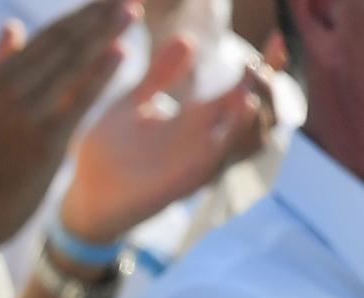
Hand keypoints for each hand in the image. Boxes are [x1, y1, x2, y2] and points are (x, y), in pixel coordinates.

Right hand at [0, 0, 135, 250]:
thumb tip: (12, 26)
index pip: (45, 37)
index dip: (79, 16)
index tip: (104, 2)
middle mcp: (10, 89)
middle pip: (62, 42)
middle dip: (97, 16)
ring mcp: (27, 113)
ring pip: (71, 63)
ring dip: (104, 33)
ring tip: (131, 11)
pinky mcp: (44, 140)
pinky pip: (79, 99)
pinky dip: (100, 74)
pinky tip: (121, 52)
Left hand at [57, 33, 278, 242]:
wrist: (85, 195)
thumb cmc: (107, 154)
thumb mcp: (133, 104)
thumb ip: (159, 75)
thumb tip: (188, 38)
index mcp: (195, 120)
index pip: (240, 88)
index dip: (263, 65)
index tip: (278, 36)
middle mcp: (206, 139)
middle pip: (258, 111)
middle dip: (271, 84)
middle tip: (276, 52)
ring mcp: (201, 159)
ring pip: (252, 135)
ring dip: (261, 106)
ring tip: (260, 73)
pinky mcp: (190, 176)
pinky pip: (224, 154)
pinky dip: (238, 131)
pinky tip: (244, 105)